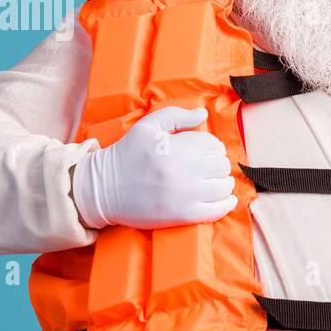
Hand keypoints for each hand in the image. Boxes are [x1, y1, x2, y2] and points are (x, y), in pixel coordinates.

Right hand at [71, 106, 235, 229]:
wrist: (104, 189)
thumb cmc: (127, 154)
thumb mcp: (147, 126)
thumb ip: (177, 116)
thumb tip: (203, 114)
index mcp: (175, 147)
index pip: (213, 144)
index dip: (211, 146)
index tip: (204, 151)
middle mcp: (183, 170)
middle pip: (221, 164)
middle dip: (218, 163)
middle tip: (208, 166)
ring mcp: (185, 195)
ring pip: (223, 186)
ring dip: (224, 182)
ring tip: (215, 181)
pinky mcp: (183, 215)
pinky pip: (217, 210)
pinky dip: (226, 204)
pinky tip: (226, 199)